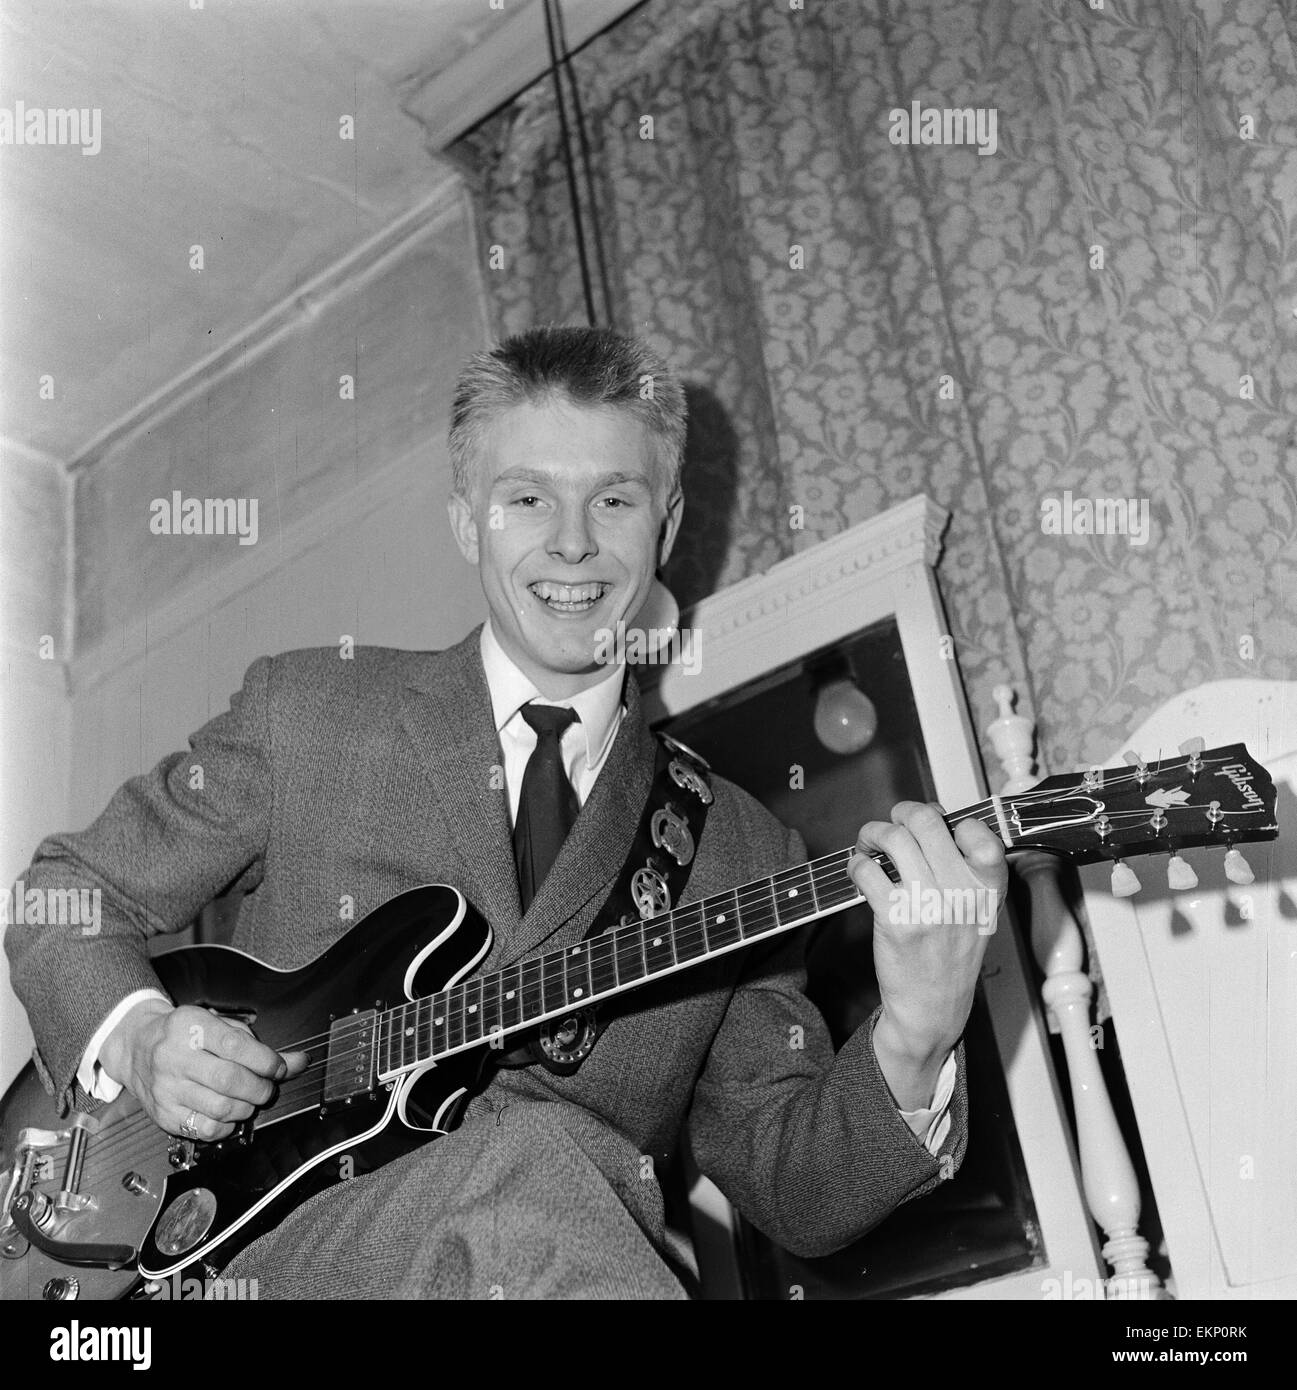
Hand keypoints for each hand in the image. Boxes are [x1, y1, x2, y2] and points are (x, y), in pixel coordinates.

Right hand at [100, 998, 307, 1139]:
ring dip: (247, 1108)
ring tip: (249, 1099)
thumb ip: (256, 1044)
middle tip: (267, 1087)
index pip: (236, 1047)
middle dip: (260, 1088)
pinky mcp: (164, 1114)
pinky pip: (205, 1130)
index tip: (280, 1068)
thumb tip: (297, 1062)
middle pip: (230, 1081)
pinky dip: (228, 1126)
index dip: (266, 1061)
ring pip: (220, 1109)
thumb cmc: (184, 1034)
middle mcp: (175, 1058)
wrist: (137, 1046)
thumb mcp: (218, 1026)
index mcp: (192, 1028)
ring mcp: (167, 1089)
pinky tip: (230, 1114)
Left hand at [848, 801, 1007, 1107]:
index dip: (948, 818)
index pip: (977, 829)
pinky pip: (867, 869)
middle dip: (901, 813)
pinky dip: (855, 863)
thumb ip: (964, 870)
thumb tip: (930, 822)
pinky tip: (859, 872)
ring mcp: (929, 904)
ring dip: (872, 833)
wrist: (933, 1008)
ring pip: (893, 838)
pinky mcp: (896, 918)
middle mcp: (962, 892)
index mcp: (988, 888)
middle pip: (926, 822)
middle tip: (891, 824)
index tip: (932, 824)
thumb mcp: (978, 913)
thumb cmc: (951, 956)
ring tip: (868, 844)